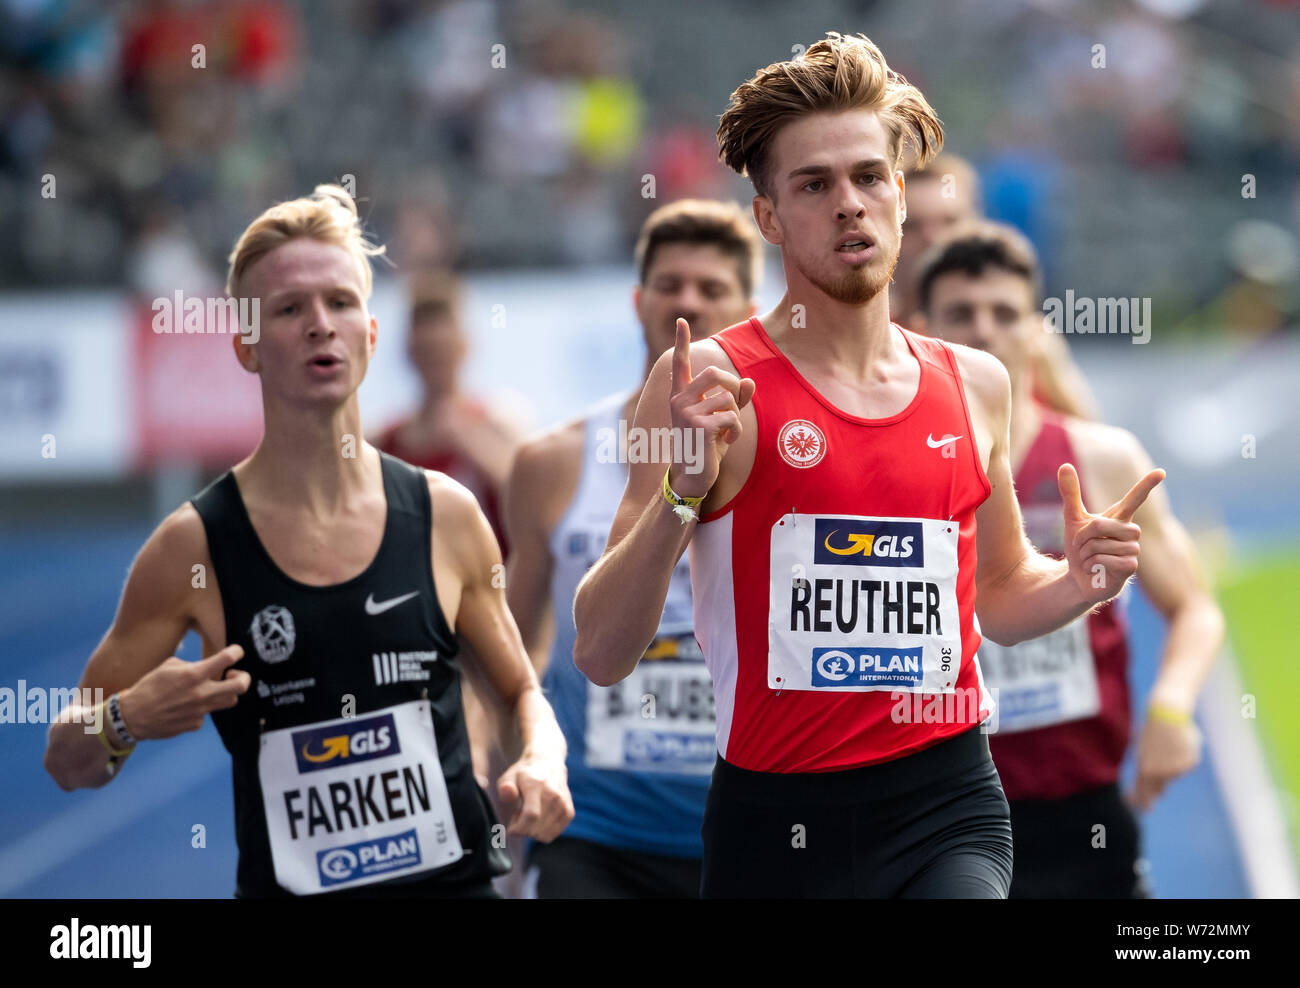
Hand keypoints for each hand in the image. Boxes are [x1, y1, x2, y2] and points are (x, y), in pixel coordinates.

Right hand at [118, 644, 250, 739]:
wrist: (133, 716)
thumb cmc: (149, 687)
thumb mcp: (168, 666)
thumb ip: (192, 665)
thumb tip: (208, 666)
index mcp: (194, 674)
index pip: (227, 659)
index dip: (237, 652)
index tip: (236, 652)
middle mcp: (201, 693)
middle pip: (240, 686)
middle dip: (244, 677)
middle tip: (235, 674)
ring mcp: (200, 711)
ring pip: (230, 701)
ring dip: (226, 692)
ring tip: (215, 688)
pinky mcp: (195, 724)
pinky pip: (208, 713)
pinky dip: (203, 708)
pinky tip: (188, 706)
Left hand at [496, 751, 573, 841]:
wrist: (547, 763)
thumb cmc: (524, 774)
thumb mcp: (509, 776)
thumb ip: (505, 787)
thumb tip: (507, 794)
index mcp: (536, 785)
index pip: (531, 815)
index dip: (519, 829)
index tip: (510, 831)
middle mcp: (553, 794)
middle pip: (537, 828)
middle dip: (522, 830)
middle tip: (517, 817)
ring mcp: (563, 804)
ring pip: (545, 834)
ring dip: (532, 831)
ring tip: (528, 816)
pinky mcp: (568, 812)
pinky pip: (553, 834)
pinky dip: (542, 833)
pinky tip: (538, 821)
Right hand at [668, 317, 755, 498]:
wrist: (691, 478)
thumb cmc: (705, 448)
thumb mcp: (721, 421)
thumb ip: (734, 400)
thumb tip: (750, 381)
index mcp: (680, 396)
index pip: (680, 364)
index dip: (681, 341)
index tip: (681, 320)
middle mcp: (679, 400)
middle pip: (715, 373)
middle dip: (731, 386)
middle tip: (732, 406)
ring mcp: (687, 412)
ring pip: (728, 398)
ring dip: (734, 416)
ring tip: (725, 433)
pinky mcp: (699, 425)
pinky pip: (732, 417)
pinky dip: (735, 431)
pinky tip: (725, 443)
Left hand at [1059, 463, 1164, 604]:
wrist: (1078, 577)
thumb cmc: (1080, 548)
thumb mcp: (1073, 519)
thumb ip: (1071, 493)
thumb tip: (1065, 465)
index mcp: (1119, 518)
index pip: (1135, 498)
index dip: (1147, 484)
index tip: (1161, 471)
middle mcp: (1130, 532)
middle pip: (1100, 524)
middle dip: (1082, 537)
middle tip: (1083, 547)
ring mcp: (1133, 550)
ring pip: (1100, 544)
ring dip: (1085, 553)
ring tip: (1090, 559)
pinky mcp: (1130, 567)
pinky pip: (1104, 560)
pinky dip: (1092, 565)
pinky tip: (1096, 570)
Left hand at [1131, 712, 1201, 810]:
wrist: (1166, 712)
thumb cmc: (1152, 729)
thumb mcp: (1144, 749)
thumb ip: (1148, 768)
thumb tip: (1157, 790)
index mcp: (1144, 767)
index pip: (1142, 792)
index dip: (1140, 803)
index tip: (1140, 810)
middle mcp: (1160, 771)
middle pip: (1158, 790)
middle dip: (1152, 797)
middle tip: (1147, 806)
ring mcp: (1176, 768)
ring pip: (1174, 775)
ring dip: (1170, 768)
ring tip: (1166, 748)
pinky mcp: (1190, 762)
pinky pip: (1186, 766)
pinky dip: (1184, 759)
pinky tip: (1179, 745)